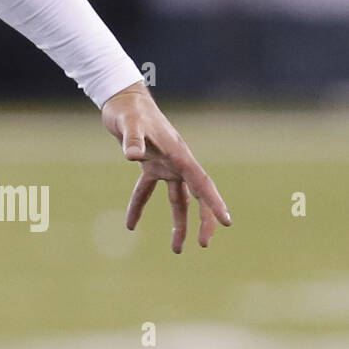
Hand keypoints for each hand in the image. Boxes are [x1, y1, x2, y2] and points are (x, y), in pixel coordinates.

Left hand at [101, 81, 230, 252]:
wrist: (122, 99)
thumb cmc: (129, 111)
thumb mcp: (129, 125)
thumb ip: (132, 140)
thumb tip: (131, 156)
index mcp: (179, 155)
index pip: (202, 183)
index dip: (214, 203)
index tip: (227, 221)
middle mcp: (177, 162)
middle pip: (196, 196)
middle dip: (202, 220)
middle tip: (203, 244)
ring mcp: (165, 164)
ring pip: (177, 199)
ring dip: (178, 222)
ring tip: (177, 249)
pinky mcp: (149, 164)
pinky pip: (147, 190)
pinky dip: (139, 206)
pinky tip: (130, 225)